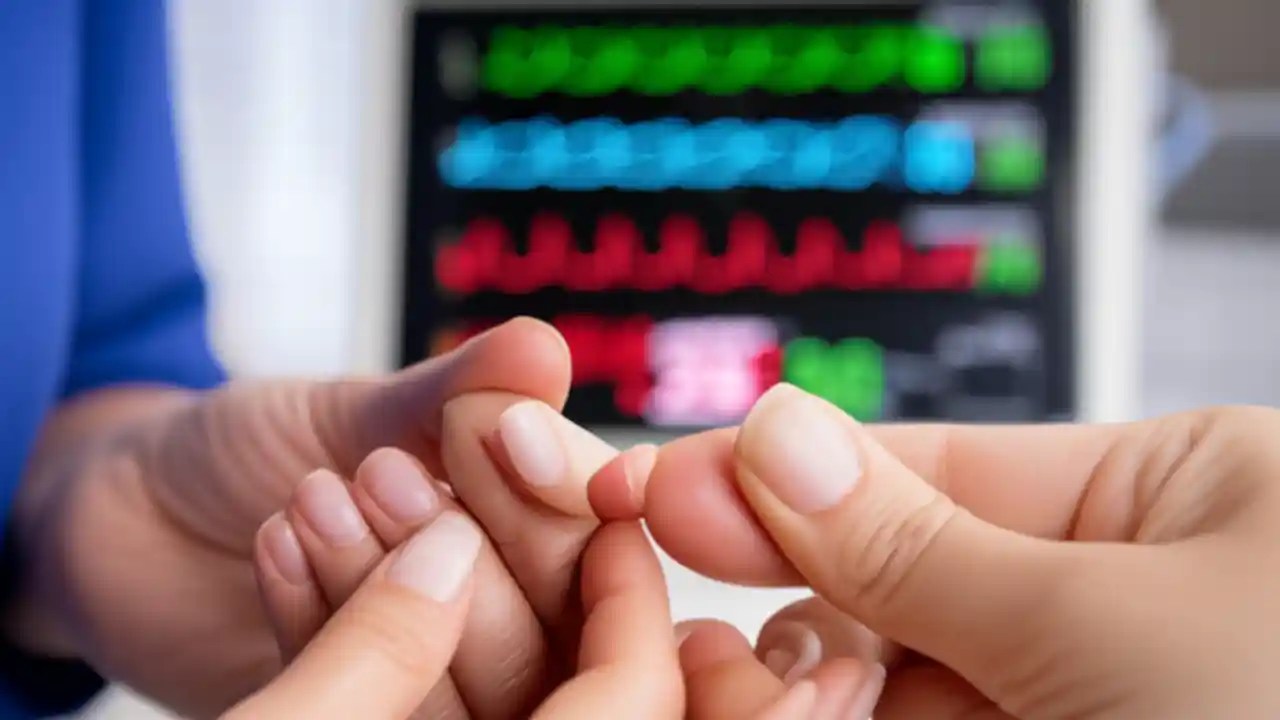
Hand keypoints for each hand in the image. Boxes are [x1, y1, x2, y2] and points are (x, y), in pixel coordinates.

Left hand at [9, 319, 610, 717]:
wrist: (124, 511)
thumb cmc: (242, 445)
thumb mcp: (347, 407)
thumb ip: (449, 392)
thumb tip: (542, 348)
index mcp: (510, 521)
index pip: (584, 526)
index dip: (558, 485)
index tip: (514, 438)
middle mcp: (479, 601)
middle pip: (544, 610)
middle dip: (471, 532)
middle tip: (386, 470)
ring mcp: (416, 666)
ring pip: (456, 657)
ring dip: (384, 574)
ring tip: (314, 496)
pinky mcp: (345, 713)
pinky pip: (360, 692)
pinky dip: (320, 613)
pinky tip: (278, 543)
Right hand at [644, 385, 1279, 717]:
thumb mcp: (1113, 623)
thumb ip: (921, 542)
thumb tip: (772, 435)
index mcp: (1163, 499)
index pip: (927, 469)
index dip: (779, 479)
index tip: (654, 490)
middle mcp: (1119, 598)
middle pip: (898, 591)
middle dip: (806, 628)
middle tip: (706, 660)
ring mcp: (1087, 698)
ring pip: (903, 690)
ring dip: (824, 702)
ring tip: (754, 701)